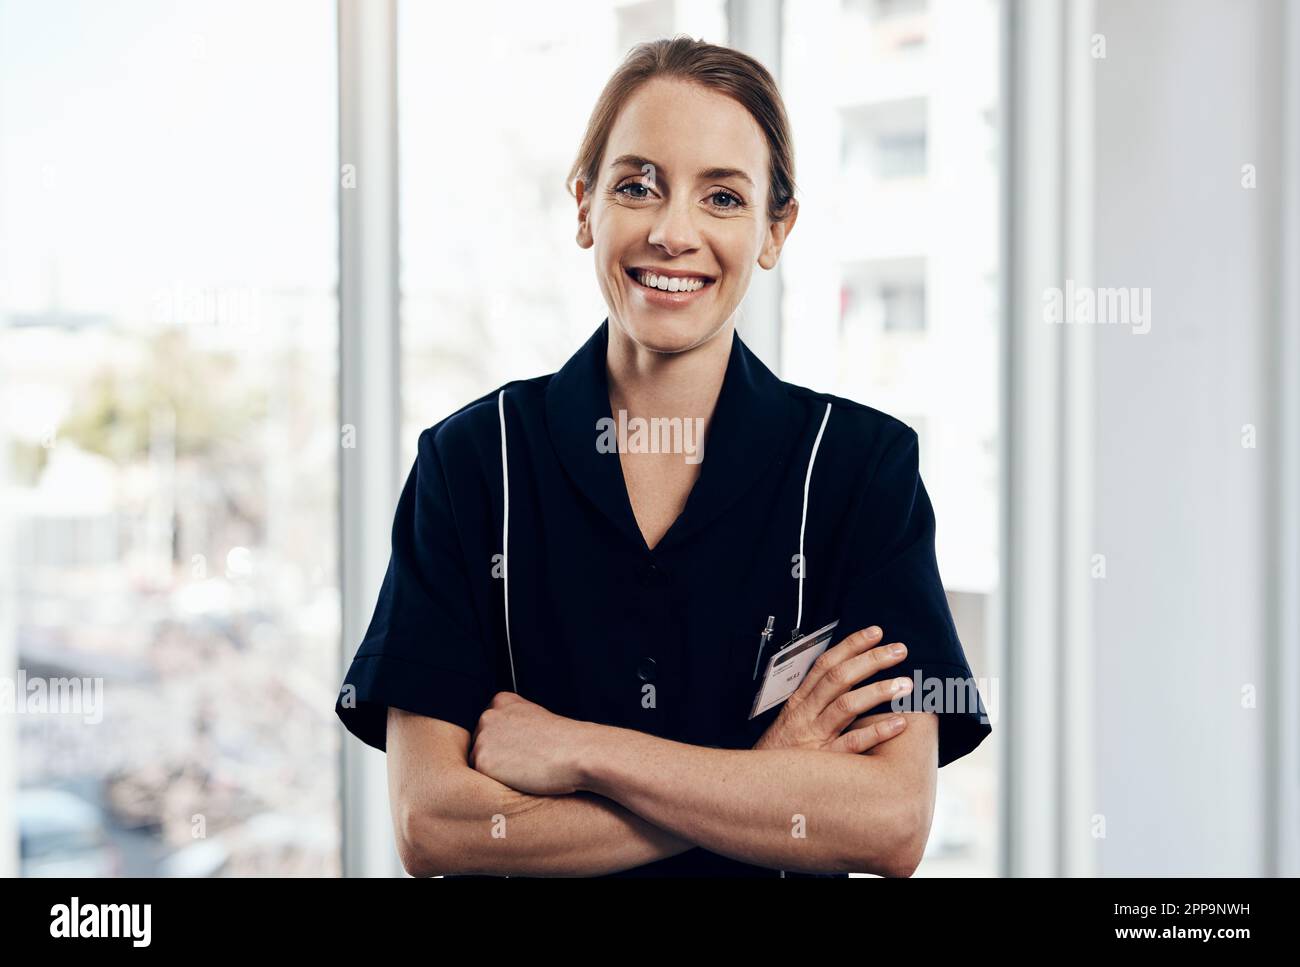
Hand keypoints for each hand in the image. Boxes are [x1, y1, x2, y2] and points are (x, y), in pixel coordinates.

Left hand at [468, 691, 597, 794]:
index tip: (522, 746)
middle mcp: (487, 716)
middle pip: (479, 743)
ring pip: (478, 762)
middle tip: (525, 760)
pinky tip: (519, 778)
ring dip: (495, 770)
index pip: (488, 726)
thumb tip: (502, 740)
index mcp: (501, 701)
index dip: (504, 742)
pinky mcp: (482, 762)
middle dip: (496, 755)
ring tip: (524, 769)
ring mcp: (482, 738)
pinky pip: (481, 779)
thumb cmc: (563, 740)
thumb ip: (512, 722)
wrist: (576, 752)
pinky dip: (496, 783)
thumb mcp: (535, 717)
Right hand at [753, 625, 913, 753]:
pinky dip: (877, 731)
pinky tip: (898, 723)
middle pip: (839, 678)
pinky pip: (853, 743)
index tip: (875, 633)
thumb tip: (846, 679)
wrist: (757, 786)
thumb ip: (815, 701)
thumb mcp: (791, 720)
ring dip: (878, 691)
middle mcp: (806, 713)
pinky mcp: (824, 761)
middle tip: (900, 650)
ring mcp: (815, 736)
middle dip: (871, 660)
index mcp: (800, 700)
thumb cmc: (780, 753)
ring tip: (906, 684)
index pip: (826, 663)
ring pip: (847, 705)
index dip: (851, 645)